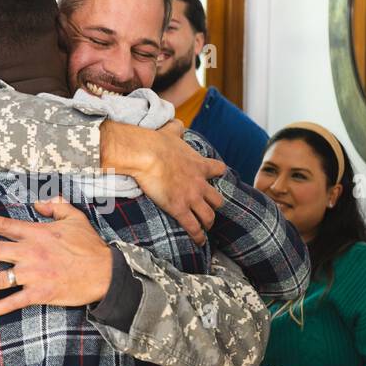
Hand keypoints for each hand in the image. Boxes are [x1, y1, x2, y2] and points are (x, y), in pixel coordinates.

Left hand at [0, 199, 113, 318]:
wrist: (105, 273)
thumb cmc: (90, 246)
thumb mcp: (75, 218)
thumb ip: (56, 206)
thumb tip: (40, 202)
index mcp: (36, 233)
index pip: (4, 225)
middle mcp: (30, 253)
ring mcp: (33, 274)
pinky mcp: (39, 294)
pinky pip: (13, 302)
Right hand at [100, 120, 224, 244]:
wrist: (147, 154)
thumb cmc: (156, 143)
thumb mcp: (171, 132)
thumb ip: (176, 128)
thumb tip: (176, 122)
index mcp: (199, 164)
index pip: (219, 169)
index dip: (218, 174)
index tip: (217, 177)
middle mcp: (200, 183)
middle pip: (217, 199)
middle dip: (215, 205)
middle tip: (210, 209)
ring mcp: (192, 198)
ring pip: (209, 216)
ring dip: (208, 223)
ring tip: (205, 229)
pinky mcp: (180, 209)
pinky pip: (194, 228)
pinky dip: (198, 237)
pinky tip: (199, 243)